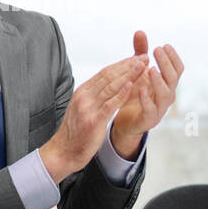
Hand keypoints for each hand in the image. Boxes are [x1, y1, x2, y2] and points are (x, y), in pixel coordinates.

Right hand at [39, 55, 146, 182]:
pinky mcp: (93, 121)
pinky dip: (121, 94)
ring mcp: (88, 108)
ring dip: (129, 75)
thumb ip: (93, 96)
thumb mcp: (82, 108)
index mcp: (83, 92)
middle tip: (144, 57)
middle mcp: (84, 96)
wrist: (63, 152)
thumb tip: (107, 85)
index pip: (105, 73)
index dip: (122, 64)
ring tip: (142, 66)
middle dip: (128, 65)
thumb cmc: (75, 132)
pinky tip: (131, 85)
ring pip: (111, 87)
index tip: (136, 57)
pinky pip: (109, 105)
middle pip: (109, 76)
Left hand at [111, 31, 182, 158]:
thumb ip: (140, 52)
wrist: (125, 120)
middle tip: (157, 50)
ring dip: (159, 81)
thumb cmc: (135, 93)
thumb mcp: (137, 71)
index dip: (173, 57)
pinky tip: (140, 88)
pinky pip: (151, 110)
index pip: (178, 69)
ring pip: (165, 94)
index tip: (164, 45)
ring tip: (151, 69)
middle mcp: (167, 95)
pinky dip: (146, 99)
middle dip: (166, 63)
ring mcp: (160, 108)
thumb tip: (140, 31)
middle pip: (173, 79)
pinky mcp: (149, 119)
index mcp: (167, 83)